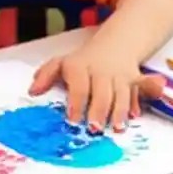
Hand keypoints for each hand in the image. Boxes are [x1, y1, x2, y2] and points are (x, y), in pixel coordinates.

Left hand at [29, 42, 166, 132]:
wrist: (116, 45)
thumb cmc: (83, 62)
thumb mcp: (61, 63)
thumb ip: (46, 75)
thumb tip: (33, 90)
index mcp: (81, 66)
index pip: (79, 84)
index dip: (77, 102)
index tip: (73, 119)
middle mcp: (102, 71)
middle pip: (102, 91)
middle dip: (99, 110)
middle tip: (94, 128)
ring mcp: (120, 75)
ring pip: (121, 93)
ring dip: (119, 111)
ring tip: (116, 127)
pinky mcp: (135, 80)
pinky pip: (139, 89)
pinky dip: (139, 101)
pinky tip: (134, 114)